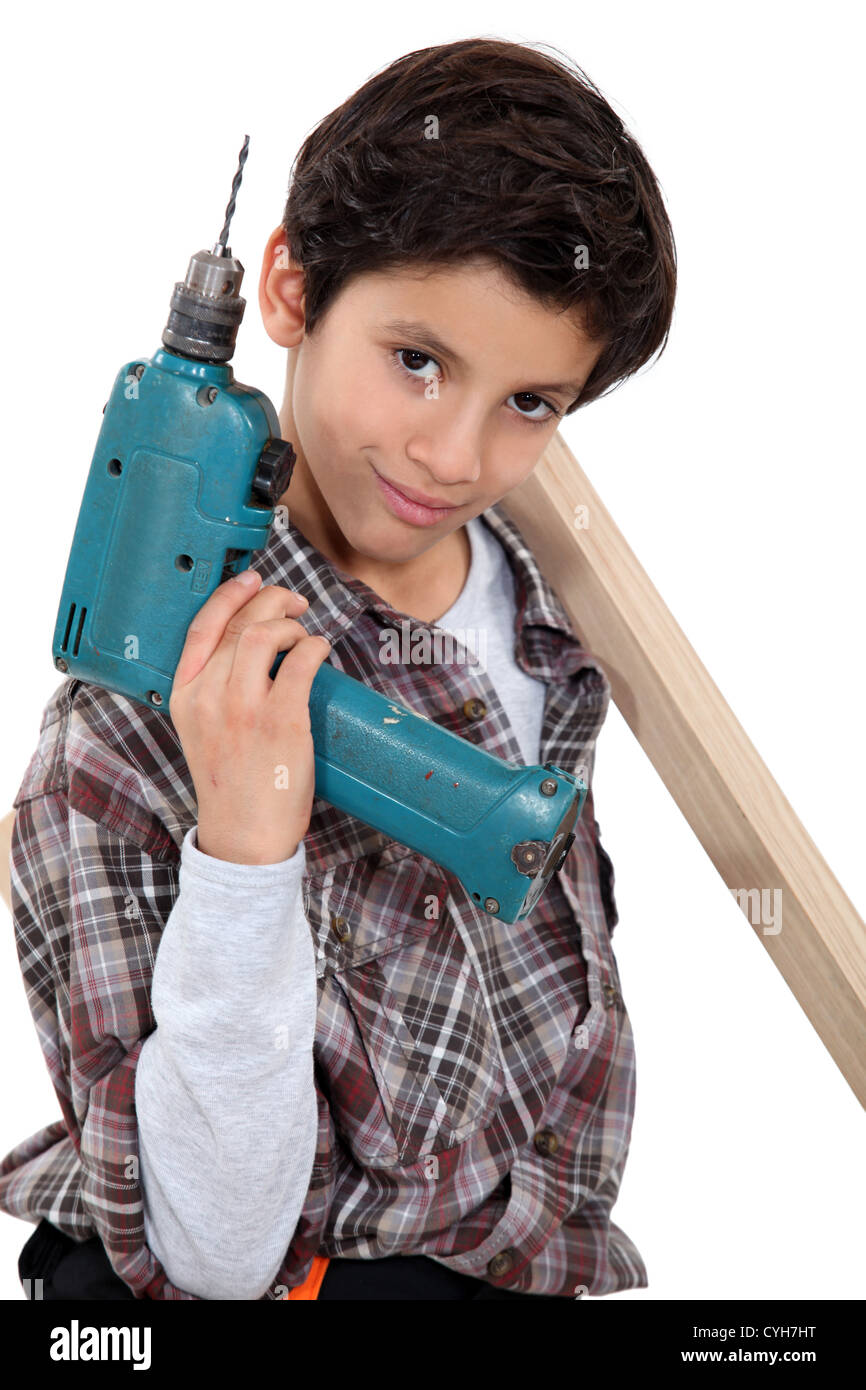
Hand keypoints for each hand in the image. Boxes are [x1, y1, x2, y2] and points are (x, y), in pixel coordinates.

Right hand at [168, 569, 331, 863]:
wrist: (243, 835)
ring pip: (265, 633)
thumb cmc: (232, 783)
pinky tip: (320, 652)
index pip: (201, 626)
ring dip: (292, 623)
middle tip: (295, 603)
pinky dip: (315, 647)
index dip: (230, 594)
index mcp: (184, 695)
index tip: (252, 580)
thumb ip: (214, 689)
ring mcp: (244, 707)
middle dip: (272, 600)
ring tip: (305, 634)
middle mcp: (209, 696)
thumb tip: (253, 645)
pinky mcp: (282, 719)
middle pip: (239, 622)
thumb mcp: (203, 730)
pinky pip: (301, 661)